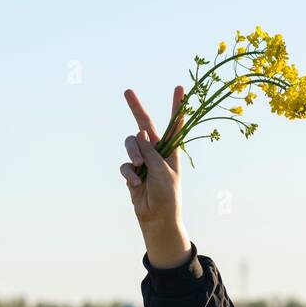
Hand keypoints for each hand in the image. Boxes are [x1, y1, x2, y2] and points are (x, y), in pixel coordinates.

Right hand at [120, 86, 190, 266]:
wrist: (157, 218)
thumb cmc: (167, 196)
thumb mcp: (163, 171)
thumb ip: (151, 150)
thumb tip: (141, 132)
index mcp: (172, 150)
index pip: (175, 124)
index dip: (177, 106)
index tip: (180, 88)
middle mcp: (157, 151)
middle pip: (145, 124)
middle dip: (136, 108)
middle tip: (127, 91)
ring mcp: (143, 160)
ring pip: (130, 144)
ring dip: (133, 153)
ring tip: (139, 167)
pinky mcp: (131, 171)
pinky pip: (125, 164)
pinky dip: (129, 173)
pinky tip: (136, 183)